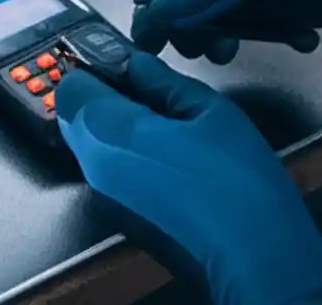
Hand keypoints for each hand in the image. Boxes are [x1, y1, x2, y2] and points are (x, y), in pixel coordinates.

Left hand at [56, 52, 321, 304]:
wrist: (251, 258)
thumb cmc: (237, 183)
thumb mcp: (210, 113)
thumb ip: (164, 82)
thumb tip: (138, 65)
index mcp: (111, 131)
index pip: (70, 85)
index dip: (97, 66)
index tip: (128, 62)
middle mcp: (95, 165)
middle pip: (74, 114)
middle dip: (104, 95)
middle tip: (150, 89)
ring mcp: (104, 195)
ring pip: (90, 142)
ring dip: (115, 124)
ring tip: (166, 122)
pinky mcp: (120, 216)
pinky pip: (107, 169)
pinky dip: (126, 152)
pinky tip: (169, 154)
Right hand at [131, 0, 321, 62]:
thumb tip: (150, 19)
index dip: (155, 4)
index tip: (150, 42)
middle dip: (202, 25)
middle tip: (214, 49)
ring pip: (227, 16)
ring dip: (243, 35)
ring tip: (265, 41)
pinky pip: (263, 23)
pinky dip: (278, 34)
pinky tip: (303, 37)